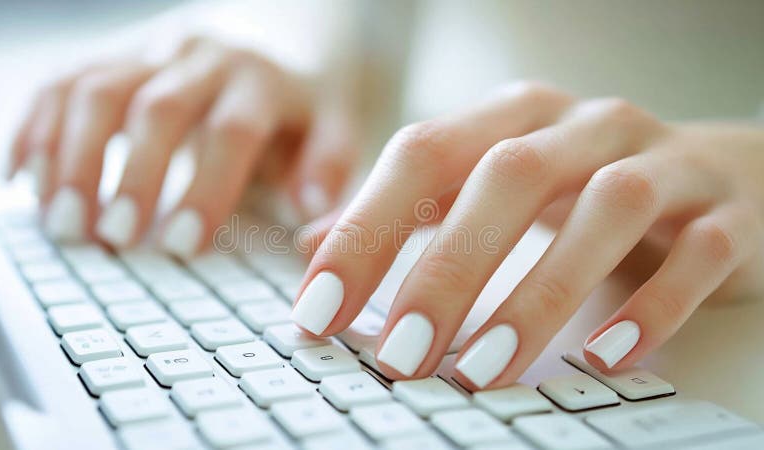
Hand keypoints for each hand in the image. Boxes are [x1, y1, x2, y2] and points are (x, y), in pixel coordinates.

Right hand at [8, 36, 357, 257]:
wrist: (271, 34)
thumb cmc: (298, 104)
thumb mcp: (333, 130)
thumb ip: (329, 175)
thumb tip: (309, 228)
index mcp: (264, 80)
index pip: (233, 131)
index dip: (207, 188)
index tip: (182, 245)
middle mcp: (205, 57)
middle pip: (158, 108)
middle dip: (132, 177)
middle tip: (112, 238)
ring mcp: (153, 51)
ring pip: (98, 89)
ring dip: (72, 158)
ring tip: (62, 225)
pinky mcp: (116, 54)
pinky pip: (61, 82)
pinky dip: (36, 130)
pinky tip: (22, 180)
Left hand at [290, 82, 763, 389]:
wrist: (718, 173)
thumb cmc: (581, 186)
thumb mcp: (491, 184)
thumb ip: (410, 210)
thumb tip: (314, 246)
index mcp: (516, 115)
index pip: (423, 153)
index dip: (365, 228)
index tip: (319, 308)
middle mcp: (586, 126)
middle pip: (509, 176)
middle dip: (447, 269)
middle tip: (400, 354)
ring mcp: (664, 163)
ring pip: (607, 210)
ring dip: (539, 294)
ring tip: (485, 368)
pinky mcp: (726, 212)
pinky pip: (697, 253)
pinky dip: (651, 305)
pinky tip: (605, 356)